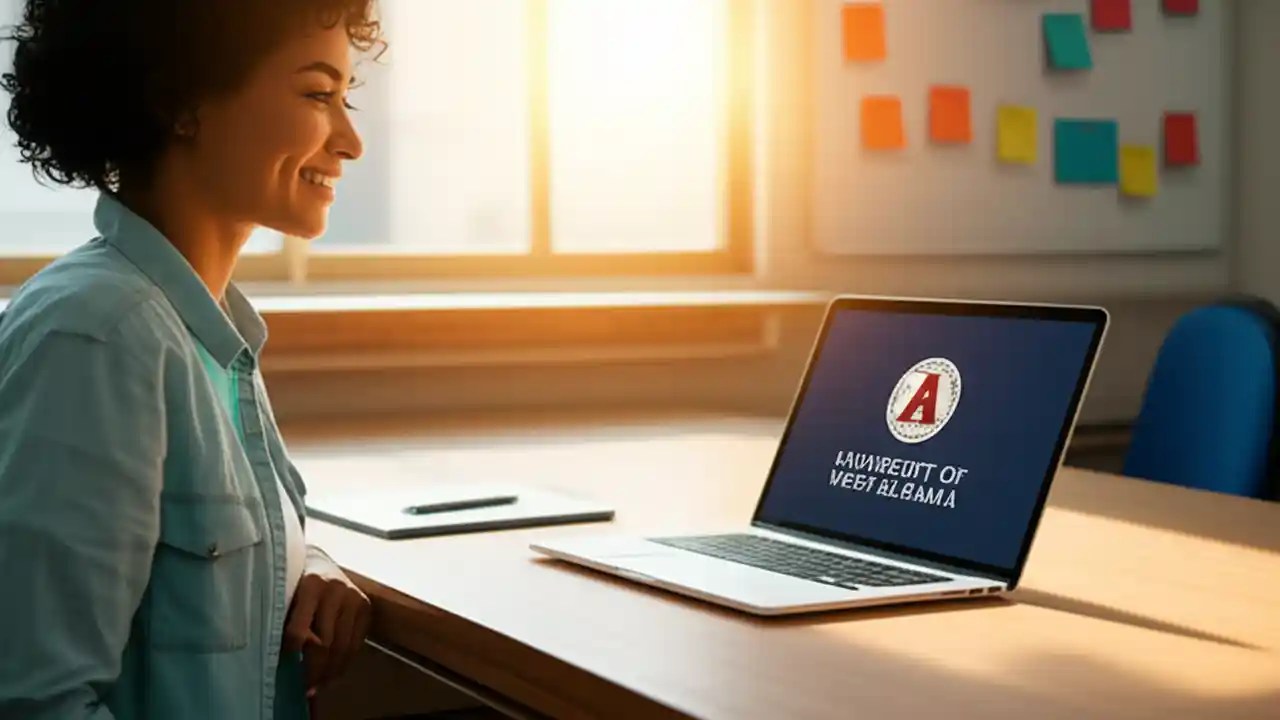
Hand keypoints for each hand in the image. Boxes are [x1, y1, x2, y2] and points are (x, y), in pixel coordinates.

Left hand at [283, 550, 370, 696]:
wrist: (318, 561)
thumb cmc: (294, 582)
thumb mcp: (285, 594)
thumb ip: (287, 620)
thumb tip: (290, 655)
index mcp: (311, 583)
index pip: (299, 630)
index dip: (291, 653)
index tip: (286, 667)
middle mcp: (336, 589)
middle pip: (325, 642)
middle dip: (314, 670)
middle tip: (306, 687)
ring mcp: (354, 597)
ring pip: (343, 646)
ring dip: (331, 671)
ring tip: (319, 684)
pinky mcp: (365, 605)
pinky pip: (356, 642)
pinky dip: (345, 661)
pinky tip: (334, 671)